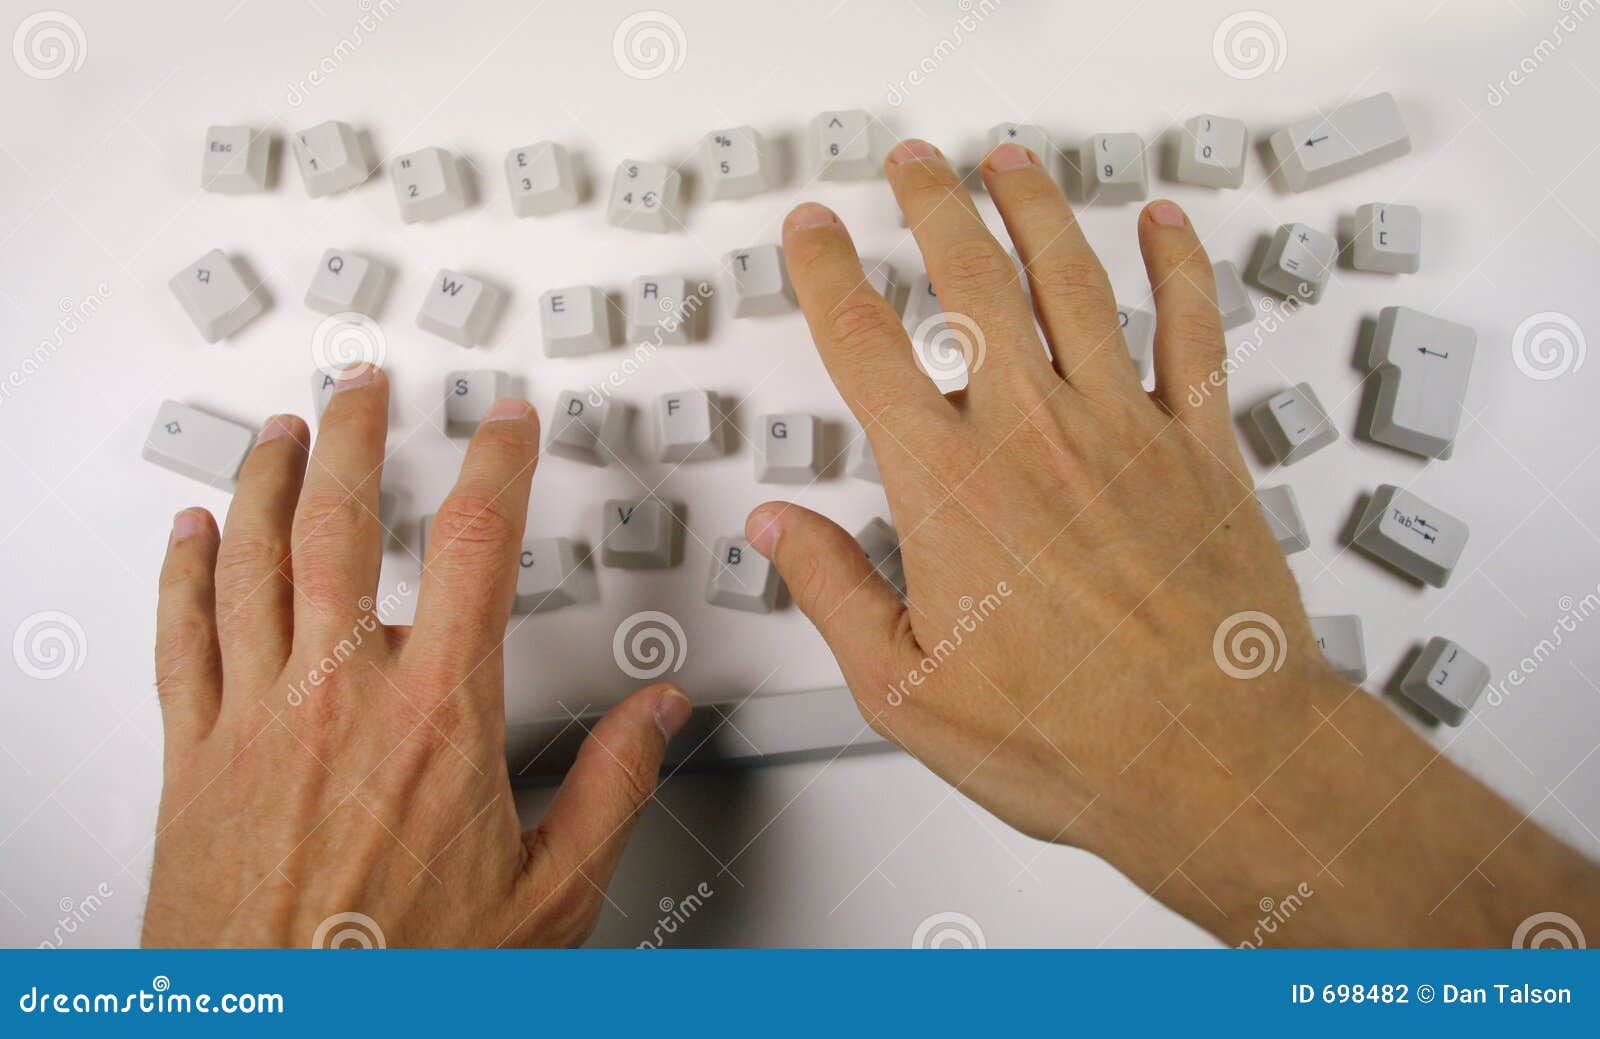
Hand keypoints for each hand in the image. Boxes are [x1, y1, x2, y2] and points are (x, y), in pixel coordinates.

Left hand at [144, 368, 690, 947]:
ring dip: (266, 480)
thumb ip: (613, 789)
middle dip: (355, 436)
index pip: (474, 544)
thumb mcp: (553, 895)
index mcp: (439, 715)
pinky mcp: (191, 761)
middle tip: (364, 389)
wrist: (291, 1034)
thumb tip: (657, 716)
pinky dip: (182, 572)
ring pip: (251, 561)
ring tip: (281, 432)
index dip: (495, 463)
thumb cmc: (409, 979)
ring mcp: (254, 721)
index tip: (504, 424)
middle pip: (341, 522)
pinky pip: (178, 639)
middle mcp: (339, 696)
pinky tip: (190, 534)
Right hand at [746, 140, 1599, 945]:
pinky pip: (1192, 329)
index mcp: (951, 488)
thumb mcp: (907, 691)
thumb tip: (780, 531)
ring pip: (1073, 282)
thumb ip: (834, 593)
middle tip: (912, 166)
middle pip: (972, 281)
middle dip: (932, 206)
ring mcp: (1124, 431)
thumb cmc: (1074, 739)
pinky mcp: (1200, 447)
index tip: (812, 235)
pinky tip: (1161, 226)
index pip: (865, 346)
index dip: (826, 274)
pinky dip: (1178, 266)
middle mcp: (1035, 437)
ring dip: (1036, 208)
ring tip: (1010, 162)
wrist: (1218, 761)